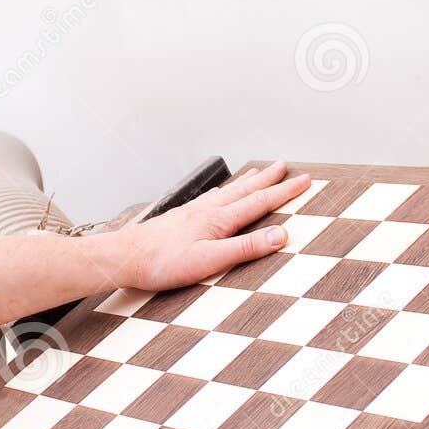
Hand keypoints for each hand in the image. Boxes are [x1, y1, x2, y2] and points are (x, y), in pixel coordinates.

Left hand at [113, 161, 311, 291]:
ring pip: (229, 190)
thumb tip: (280, 235)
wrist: (124, 257)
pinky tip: (220, 194)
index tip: (303, 180)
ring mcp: (194, 211)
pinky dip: (226, 190)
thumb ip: (245, 247)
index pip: (260, 201)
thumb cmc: (162, 263)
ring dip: (248, 181)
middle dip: (269, 178)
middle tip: (286, 166)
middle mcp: (207, 209)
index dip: (284, 191)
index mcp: (218, 219)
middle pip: (246, 189)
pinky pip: (213, 197)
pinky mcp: (182, 217)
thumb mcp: (210, 260)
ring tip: (259, 171)